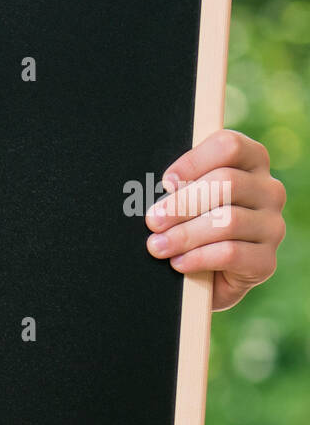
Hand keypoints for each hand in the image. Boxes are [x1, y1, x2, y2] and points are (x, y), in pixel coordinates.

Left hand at [145, 129, 286, 310]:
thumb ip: (181, 186)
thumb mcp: (187, 201)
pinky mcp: (266, 260)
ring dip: (185, 234)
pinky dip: (198, 258)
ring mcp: (272, 226)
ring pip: (228, 221)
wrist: (206, 279)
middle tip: (153, 220)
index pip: (230, 146)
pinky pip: (231, 254)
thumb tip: (162, 188)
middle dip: (183, 203)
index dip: (193, 162)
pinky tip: (178, 263)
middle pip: (227, 183)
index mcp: (251, 163)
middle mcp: (269, 191)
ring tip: (157, 246)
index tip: (165, 182)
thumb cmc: (192, 227)